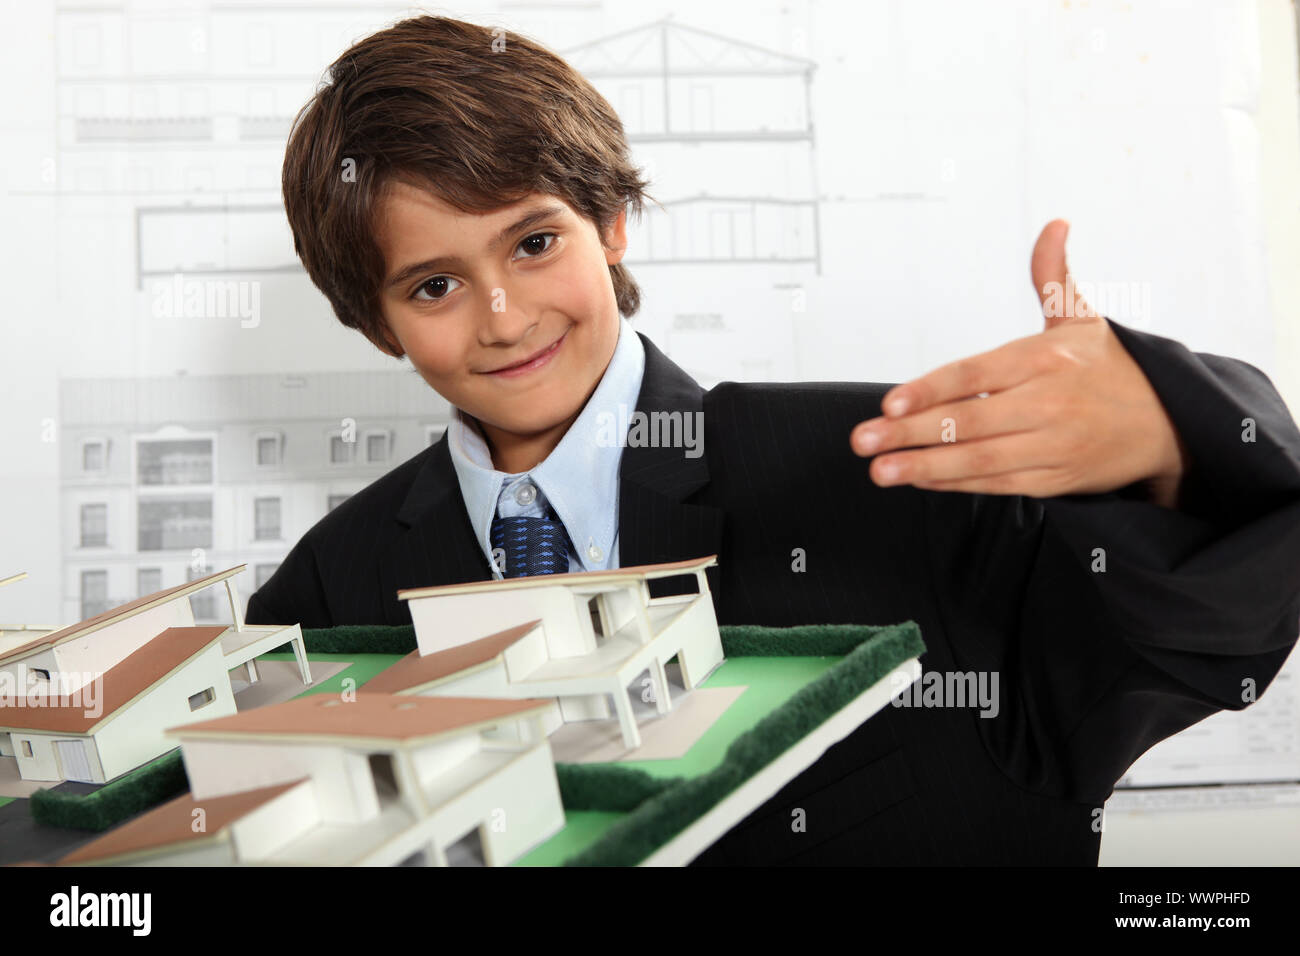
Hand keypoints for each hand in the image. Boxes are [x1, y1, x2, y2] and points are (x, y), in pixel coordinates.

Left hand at [850, 220, 1189, 507]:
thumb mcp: (1082, 319)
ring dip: (924, 467)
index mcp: (1047, 359)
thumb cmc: (1110, 370)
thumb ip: (1052, 277)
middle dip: (910, 433)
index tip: (890, 403)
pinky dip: (956, 483)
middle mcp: (1048, 403)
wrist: (1168, 425)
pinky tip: (920, 480)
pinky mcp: (1054, 479)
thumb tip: (1054, 226)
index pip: (976, 375)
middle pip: (968, 420)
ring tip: (880, 470)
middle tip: (863, 440)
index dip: (930, 390)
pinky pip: (997, 484)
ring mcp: (1051, 445)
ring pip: (979, 459)